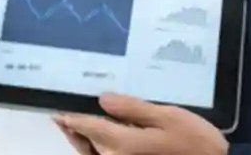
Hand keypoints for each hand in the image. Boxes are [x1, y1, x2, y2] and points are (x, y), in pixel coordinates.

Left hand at [53, 94, 228, 154]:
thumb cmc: (195, 142)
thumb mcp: (167, 117)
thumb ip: (132, 109)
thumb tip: (102, 100)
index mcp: (122, 145)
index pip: (87, 128)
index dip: (70, 118)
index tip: (56, 110)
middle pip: (87, 145)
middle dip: (74, 130)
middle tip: (61, 116)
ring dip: (84, 141)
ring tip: (76, 124)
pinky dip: (100, 149)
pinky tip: (103, 136)